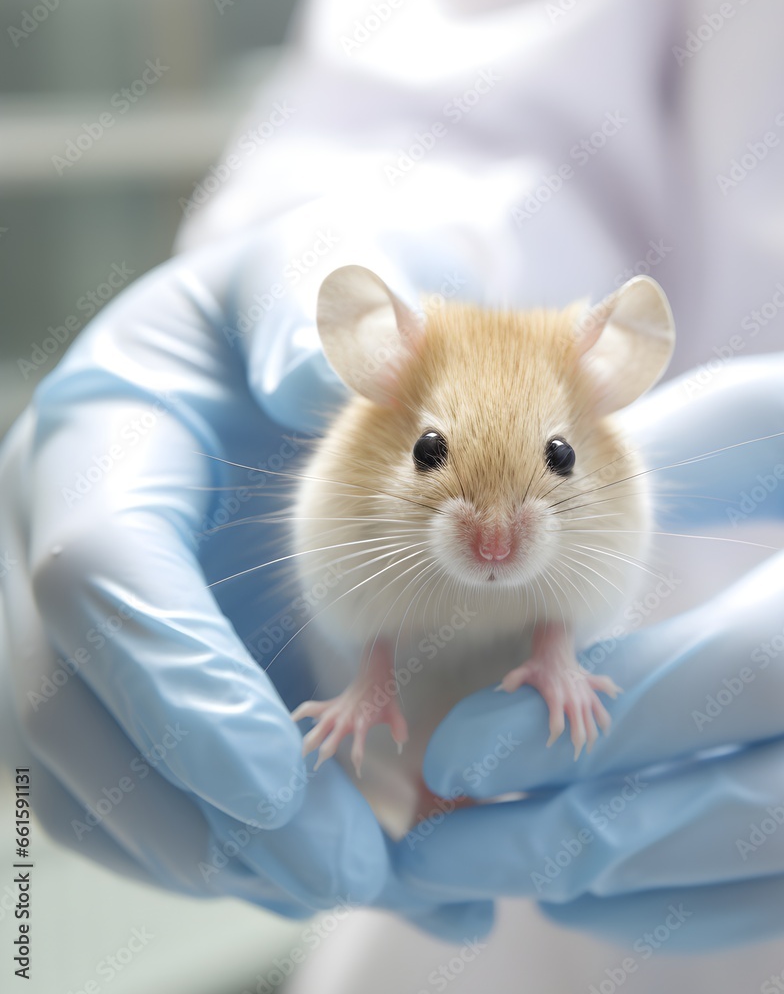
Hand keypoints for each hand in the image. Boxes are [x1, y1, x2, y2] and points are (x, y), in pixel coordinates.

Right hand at [0, 207, 488, 937]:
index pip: (100, 574)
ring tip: (345, 885)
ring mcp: (101, 611)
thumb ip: (318, 299)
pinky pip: (142, 772)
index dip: (171, 682)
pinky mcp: (146, 658)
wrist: (300, 342)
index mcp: (102, 439)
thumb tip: (324, 364)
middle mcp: (74, 534)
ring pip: (98, 764)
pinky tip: (317, 863)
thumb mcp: (319, 262)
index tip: (275, 776)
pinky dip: (220, 835)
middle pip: (78, 702)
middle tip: (337, 871)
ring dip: (212, 847)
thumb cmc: (309, 297)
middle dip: (196, 803)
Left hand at [395, 327, 783, 948]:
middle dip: (580, 831)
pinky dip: (690, 899)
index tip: (462, 741)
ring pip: (777, 867)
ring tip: (494, 856)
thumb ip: (683, 453)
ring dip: (623, 880)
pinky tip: (589, 883)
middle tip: (442, 837)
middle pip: (754, 804)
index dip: (599, 719)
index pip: (744, 675)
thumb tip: (544, 510)